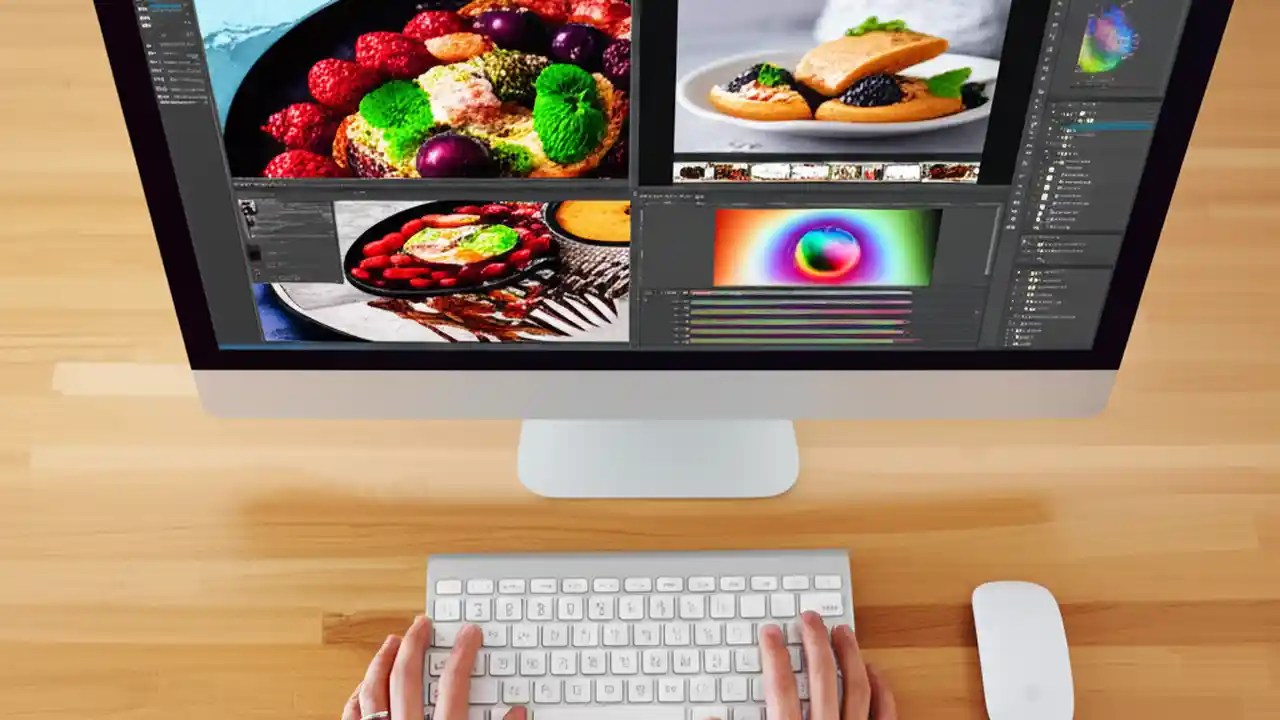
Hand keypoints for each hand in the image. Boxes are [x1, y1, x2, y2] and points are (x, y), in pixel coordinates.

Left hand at [342, 618, 525, 719]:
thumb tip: (517, 712)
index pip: (453, 684)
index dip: (463, 654)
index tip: (469, 633)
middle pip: (406, 677)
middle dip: (415, 644)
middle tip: (421, 624)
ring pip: (373, 692)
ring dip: (381, 662)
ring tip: (391, 643)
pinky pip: (353, 717)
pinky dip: (357, 698)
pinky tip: (363, 686)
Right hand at [761, 611, 897, 719]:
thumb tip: (716, 714)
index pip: (781, 688)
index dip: (774, 657)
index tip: (771, 633)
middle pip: (822, 677)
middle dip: (815, 642)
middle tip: (810, 619)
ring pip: (857, 688)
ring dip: (849, 655)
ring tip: (842, 631)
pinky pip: (884, 713)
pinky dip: (881, 690)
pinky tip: (873, 670)